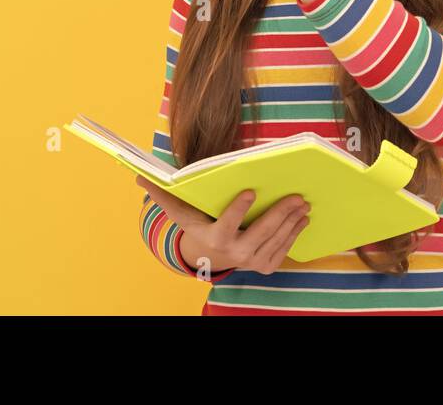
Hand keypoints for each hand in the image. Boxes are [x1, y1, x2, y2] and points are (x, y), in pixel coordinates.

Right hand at [136, 175, 310, 274]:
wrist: (211, 255)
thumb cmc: (198, 224)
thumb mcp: (180, 211)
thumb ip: (163, 194)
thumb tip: (139, 177)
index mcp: (214, 237)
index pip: (226, 224)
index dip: (238, 209)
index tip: (251, 191)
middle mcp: (234, 253)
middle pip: (260, 233)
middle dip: (280, 214)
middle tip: (296, 196)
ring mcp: (250, 262)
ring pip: (275, 241)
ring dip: (292, 222)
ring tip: (303, 204)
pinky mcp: (264, 266)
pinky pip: (282, 251)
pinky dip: (294, 235)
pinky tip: (302, 219)